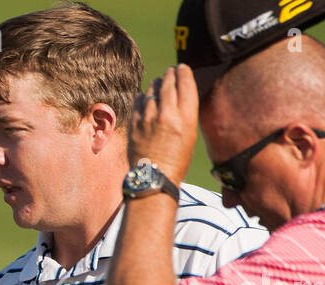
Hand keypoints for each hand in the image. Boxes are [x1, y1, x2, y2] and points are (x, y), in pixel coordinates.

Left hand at [129, 63, 199, 184]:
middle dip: (170, 74)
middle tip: (170, 71)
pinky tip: (145, 97)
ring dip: (156, 84)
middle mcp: (167, 115)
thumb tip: (177, 93)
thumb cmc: (177, 159)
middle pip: (168, 84)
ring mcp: (148, 119)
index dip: (184, 73)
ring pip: (152, 91)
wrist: (154, 178)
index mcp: (186, 118)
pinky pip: (138, 102)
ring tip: (158, 82)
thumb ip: (184, 113)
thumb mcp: (190, 135)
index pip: (185, 84)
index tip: (182, 67)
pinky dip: (143, 97)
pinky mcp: (134, 124)